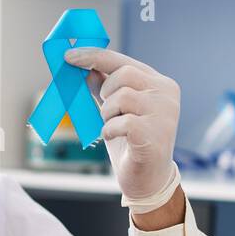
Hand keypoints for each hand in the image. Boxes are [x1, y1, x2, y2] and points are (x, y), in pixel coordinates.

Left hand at [64, 47, 180, 214]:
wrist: (147, 179)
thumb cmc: (131, 143)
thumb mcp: (115, 111)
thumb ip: (104, 88)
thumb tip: (84, 69)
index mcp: (158, 83)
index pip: (122, 60)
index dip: (93, 56)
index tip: (68, 56)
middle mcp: (166, 93)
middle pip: (123, 74)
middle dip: (105, 93)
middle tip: (107, 112)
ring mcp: (165, 112)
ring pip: (121, 97)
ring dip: (108, 114)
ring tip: (114, 127)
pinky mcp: (155, 132)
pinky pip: (121, 121)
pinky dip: (110, 130)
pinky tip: (116, 138)